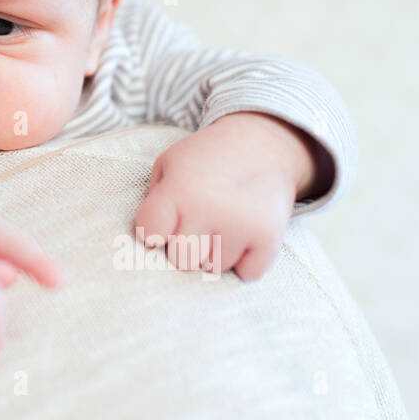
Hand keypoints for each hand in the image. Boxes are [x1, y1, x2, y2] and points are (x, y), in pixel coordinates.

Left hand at [133, 111, 320, 280]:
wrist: (262, 145)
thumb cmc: (206, 159)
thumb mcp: (169, 164)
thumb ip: (153, 202)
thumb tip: (150, 244)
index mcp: (180, 189)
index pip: (150, 234)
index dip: (154, 231)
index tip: (163, 223)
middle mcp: (209, 210)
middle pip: (181, 260)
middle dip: (186, 245)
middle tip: (197, 223)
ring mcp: (241, 226)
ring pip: (214, 268)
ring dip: (216, 252)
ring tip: (223, 223)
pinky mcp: (268, 238)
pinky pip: (247, 274)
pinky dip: (246, 261)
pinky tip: (244, 235)